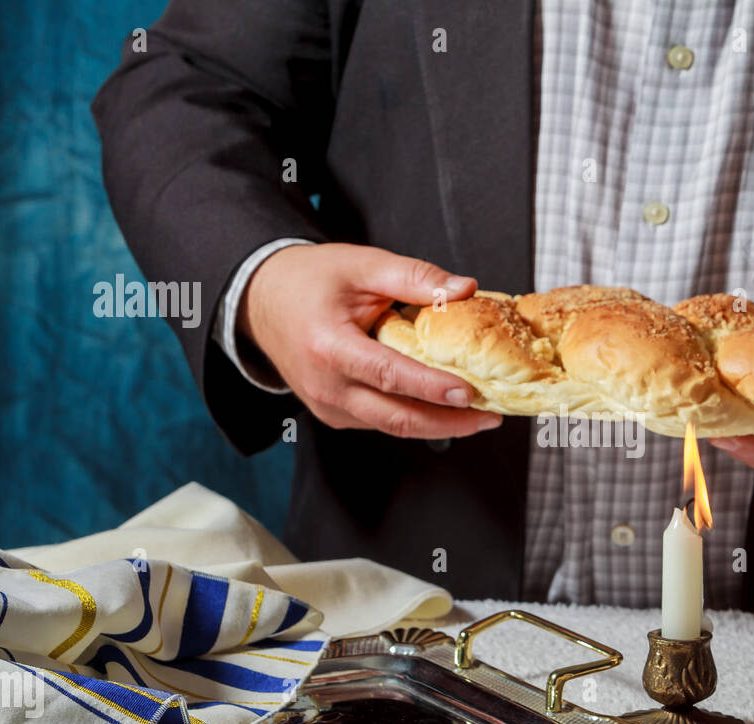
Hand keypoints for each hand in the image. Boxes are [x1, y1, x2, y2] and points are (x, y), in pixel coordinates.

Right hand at [241, 242, 502, 437]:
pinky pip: (380, 421)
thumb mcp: (362, 265)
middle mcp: (326, 386)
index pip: (388, 375)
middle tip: (490, 416)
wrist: (263, 300)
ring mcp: (328, 406)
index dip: (431, 387)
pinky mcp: (334, 414)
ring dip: (438, 425)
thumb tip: (464, 288)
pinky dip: (415, 417)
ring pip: (392, 426)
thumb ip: (414, 277)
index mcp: (329, 347)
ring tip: (478, 414)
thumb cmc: (310, 280)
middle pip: (396, 418)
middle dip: (449, 423)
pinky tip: (444, 408)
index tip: (469, 393)